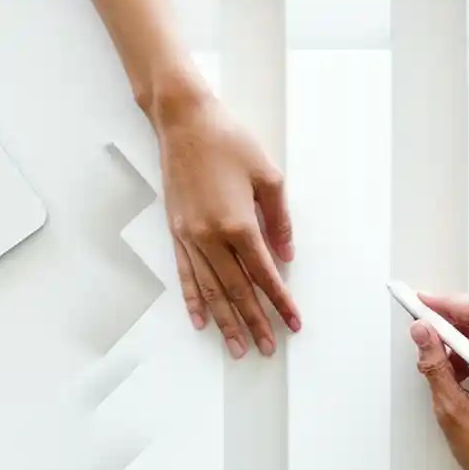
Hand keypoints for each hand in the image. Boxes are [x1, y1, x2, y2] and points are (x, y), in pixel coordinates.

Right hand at [153, 85, 301, 358]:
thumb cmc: (228, 140)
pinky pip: (186, 274)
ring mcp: (189, 236)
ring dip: (225, 322)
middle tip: (267, 347)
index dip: (280, 301)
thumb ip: (279, 220)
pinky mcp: (175, 231)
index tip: (293, 322)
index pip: (264, 274)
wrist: (184, 121)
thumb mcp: (268, 175)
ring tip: (237, 347)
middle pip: (236, 290)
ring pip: (210, 290)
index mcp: (238, 223)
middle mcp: (211, 236)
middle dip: (255, 322)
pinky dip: (194, 300)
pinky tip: (202, 321)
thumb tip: (286, 255)